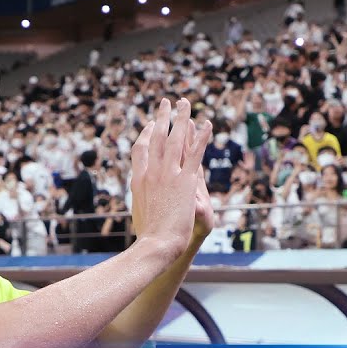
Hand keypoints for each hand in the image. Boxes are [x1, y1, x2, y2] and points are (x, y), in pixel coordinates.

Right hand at [129, 98, 211, 256]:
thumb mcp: (139, 215)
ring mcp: (168, 175)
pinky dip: (202, 137)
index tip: (152, 125)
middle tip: (166, 103)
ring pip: (175, 139)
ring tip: (185, 103)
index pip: (140, 150)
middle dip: (162, 118)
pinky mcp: (186, 181)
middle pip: (156, 137)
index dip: (146, 134)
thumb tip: (140, 205)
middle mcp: (151, 172)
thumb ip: (141, 203)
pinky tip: (208, 124)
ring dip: (181, 118)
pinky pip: (196, 153)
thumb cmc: (147, 237)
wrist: (157, 244)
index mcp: (138, 180)